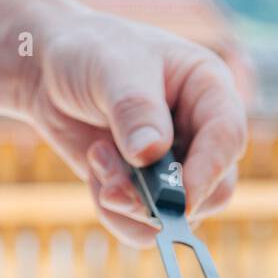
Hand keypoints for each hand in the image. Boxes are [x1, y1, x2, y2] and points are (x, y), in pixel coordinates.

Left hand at [23, 4, 247, 245]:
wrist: (50, 71)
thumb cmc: (89, 52)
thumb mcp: (111, 68)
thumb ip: (134, 107)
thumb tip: (151, 152)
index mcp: (208, 90)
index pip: (227, 137)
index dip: (209, 172)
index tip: (179, 200)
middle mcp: (201, 133)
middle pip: (216, 189)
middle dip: (166, 200)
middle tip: (117, 189)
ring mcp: (176, 166)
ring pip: (178, 215)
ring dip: (132, 205)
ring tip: (98, 163)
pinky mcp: (148, 191)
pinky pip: (144, 225)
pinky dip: (116, 212)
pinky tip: (96, 175)